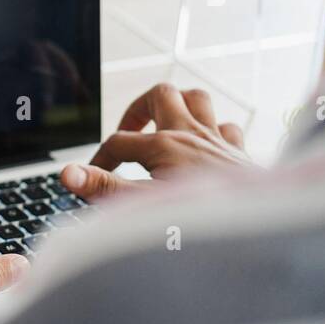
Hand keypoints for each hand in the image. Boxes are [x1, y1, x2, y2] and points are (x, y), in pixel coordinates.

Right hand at [62, 83, 252, 201]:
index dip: (99, 160)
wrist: (256, 228)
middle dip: (139, 109)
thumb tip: (68, 174)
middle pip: (161, 95)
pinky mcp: (239, 154)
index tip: (91, 180)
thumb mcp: (142, 207)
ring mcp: (217, 141)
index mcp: (165, 146)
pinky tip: (203, 147)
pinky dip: (211, 131)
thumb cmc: (203, 220)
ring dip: (177, 106)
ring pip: (197, 100)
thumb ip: (103, 188)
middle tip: (128, 132)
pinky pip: (225, 127)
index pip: (118, 142)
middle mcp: (192, 135)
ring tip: (161, 124)